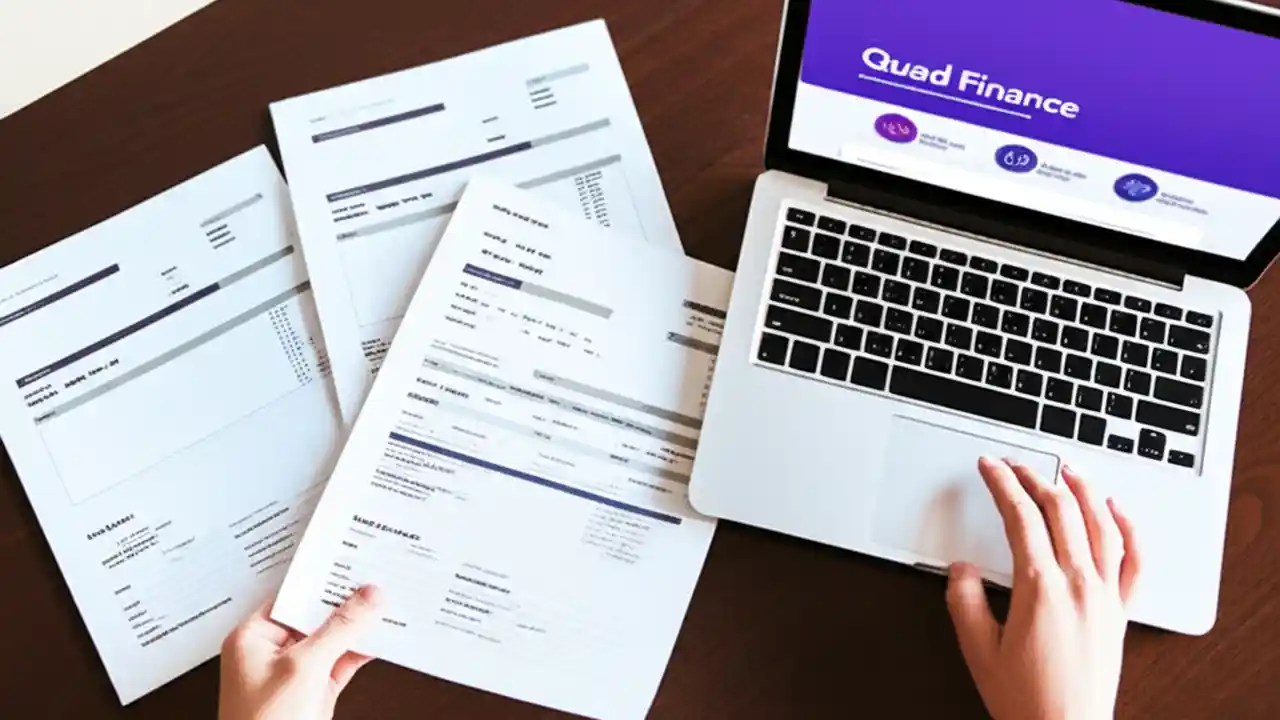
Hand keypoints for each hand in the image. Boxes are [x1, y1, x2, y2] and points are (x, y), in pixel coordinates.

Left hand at [219, 586, 382, 719]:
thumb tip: (367, 597)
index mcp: (253, 637)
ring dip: (358, 627)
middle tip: (379, 578)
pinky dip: (361, 652)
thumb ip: (340, 629)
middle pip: (314, 616)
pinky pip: (340, 663)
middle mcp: (271, 651)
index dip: (323, 578)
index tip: (354, 561)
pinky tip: (385, 638)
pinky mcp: (313, 691)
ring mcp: (293, 673)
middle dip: (346, 602)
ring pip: (331, 639)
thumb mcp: (305, 668)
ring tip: (390, 604)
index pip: (292, 595)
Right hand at [947, 458, 1141, 719]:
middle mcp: (1079, 584)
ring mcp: (1106, 595)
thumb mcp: (978, 650)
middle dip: (1034, 478)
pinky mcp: (1122, 612)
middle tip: (1015, 464)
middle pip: (1060, 511)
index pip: (1020, 517)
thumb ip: (965, 602)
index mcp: (1040, 588)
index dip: (1001, 484)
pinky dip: (1129, 528)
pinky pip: (1135, 560)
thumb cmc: (1027, 700)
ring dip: (1083, 489)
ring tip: (1068, 467)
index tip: (989, 466)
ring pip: (1101, 524)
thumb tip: (962, 569)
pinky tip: (1118, 510)